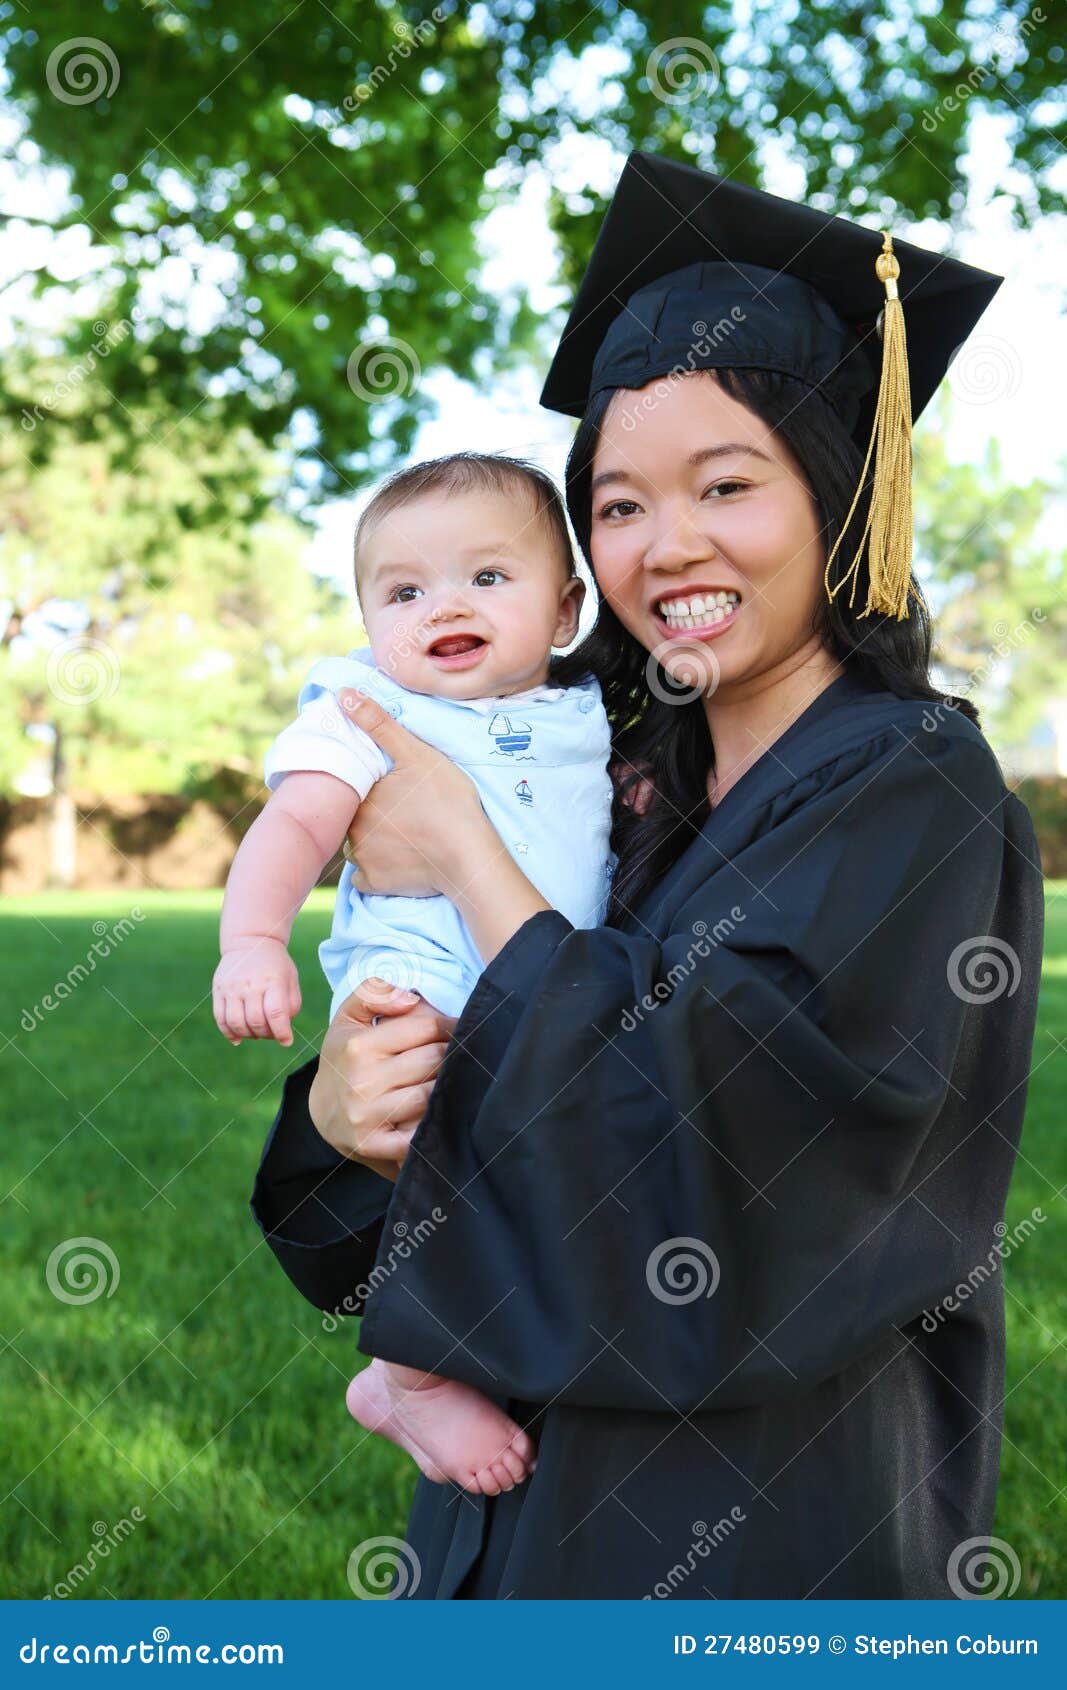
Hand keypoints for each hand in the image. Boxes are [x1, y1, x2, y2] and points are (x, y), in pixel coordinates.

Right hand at [213, 940, 300, 1045]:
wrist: (250, 942)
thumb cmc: (276, 965)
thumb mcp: (291, 979)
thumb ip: (292, 1005)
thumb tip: (283, 1029)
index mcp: (273, 980)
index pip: (276, 1013)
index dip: (282, 1032)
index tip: (286, 1041)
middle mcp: (250, 984)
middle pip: (256, 1021)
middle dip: (266, 1035)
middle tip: (271, 1033)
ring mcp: (232, 987)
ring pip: (236, 1023)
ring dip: (248, 1035)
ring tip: (256, 1033)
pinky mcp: (218, 990)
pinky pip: (220, 1018)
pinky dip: (229, 1033)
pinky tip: (238, 1038)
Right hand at [308, 977, 456, 1181]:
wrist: (325, 1111)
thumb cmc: (346, 1057)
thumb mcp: (349, 1017)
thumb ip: (374, 991)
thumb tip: (410, 998)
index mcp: (358, 1046)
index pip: (425, 1027)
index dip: (449, 1025)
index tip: (457, 1029)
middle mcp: (361, 1082)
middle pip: (434, 1060)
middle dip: (451, 1054)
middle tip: (457, 1054)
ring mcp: (366, 1117)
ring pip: (431, 1095)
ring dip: (446, 1087)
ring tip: (447, 1080)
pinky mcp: (373, 1146)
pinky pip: (419, 1134)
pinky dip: (432, 1123)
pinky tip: (436, 1114)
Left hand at [337, 689, 487, 898]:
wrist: (469, 856)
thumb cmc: (446, 801)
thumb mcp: (415, 754)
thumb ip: (378, 724)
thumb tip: (342, 694)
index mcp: (357, 797)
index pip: (353, 788)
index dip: (372, 786)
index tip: (394, 788)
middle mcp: (349, 830)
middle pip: (354, 817)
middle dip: (371, 813)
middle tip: (404, 810)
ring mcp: (361, 861)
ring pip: (358, 845)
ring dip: (373, 840)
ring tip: (406, 833)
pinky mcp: (375, 884)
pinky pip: (368, 876)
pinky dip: (380, 869)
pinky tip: (402, 859)